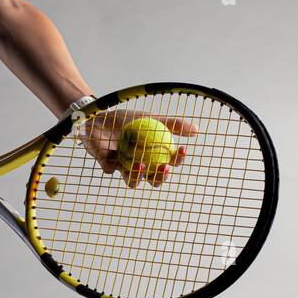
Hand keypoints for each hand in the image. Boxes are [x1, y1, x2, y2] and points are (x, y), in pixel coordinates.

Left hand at [78, 107, 198, 187]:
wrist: (100, 116)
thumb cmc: (127, 119)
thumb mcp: (151, 119)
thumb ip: (172, 124)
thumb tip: (197, 130)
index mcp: (153, 156)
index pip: (169, 163)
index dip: (177, 160)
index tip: (181, 150)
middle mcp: (140, 165)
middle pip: (154, 180)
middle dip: (160, 177)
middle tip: (163, 167)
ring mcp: (124, 168)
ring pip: (133, 181)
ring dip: (137, 176)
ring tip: (140, 166)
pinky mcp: (108, 166)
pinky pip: (111, 169)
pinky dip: (113, 163)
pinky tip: (114, 155)